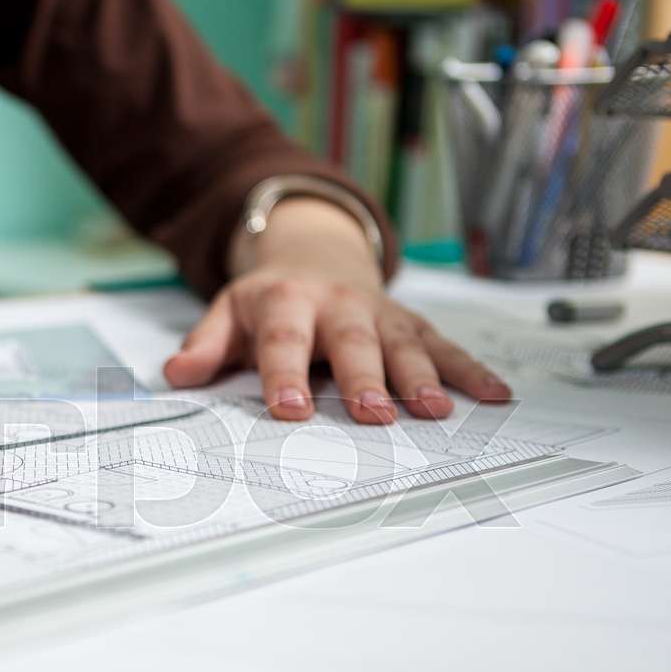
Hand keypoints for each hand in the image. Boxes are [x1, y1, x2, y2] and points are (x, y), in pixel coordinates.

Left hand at [162, 199, 510, 423]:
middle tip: (372, 413)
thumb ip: (204, 346)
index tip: (287, 410)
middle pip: (352, 343)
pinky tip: (494, 395)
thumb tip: (176, 373)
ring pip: (404, 345)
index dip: (284, 374)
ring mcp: (381, 314)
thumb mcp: (226, 314)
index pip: (284, 341)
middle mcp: (339, 305)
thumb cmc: (269, 302)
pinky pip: (446, 347)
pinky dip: (471, 370)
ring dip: (423, 377)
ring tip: (434, 410)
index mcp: (286, 302)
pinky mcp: (412, 326)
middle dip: (364, 378)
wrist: (316, 258)